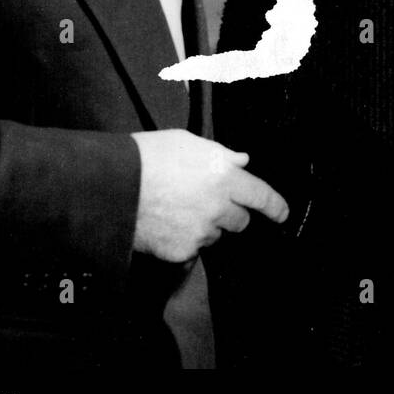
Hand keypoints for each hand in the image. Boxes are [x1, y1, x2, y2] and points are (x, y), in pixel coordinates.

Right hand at [130, 130, 288, 262]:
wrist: (111, 184)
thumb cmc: (148, 155)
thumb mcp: (189, 142)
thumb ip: (221, 154)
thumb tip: (242, 161)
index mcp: (225, 175)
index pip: (262, 196)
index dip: (276, 207)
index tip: (282, 215)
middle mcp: (219, 207)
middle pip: (240, 221)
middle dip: (230, 214)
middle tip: (207, 204)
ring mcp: (200, 232)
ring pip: (214, 236)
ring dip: (205, 228)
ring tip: (177, 211)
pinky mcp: (181, 251)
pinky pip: (191, 250)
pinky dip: (183, 242)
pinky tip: (165, 226)